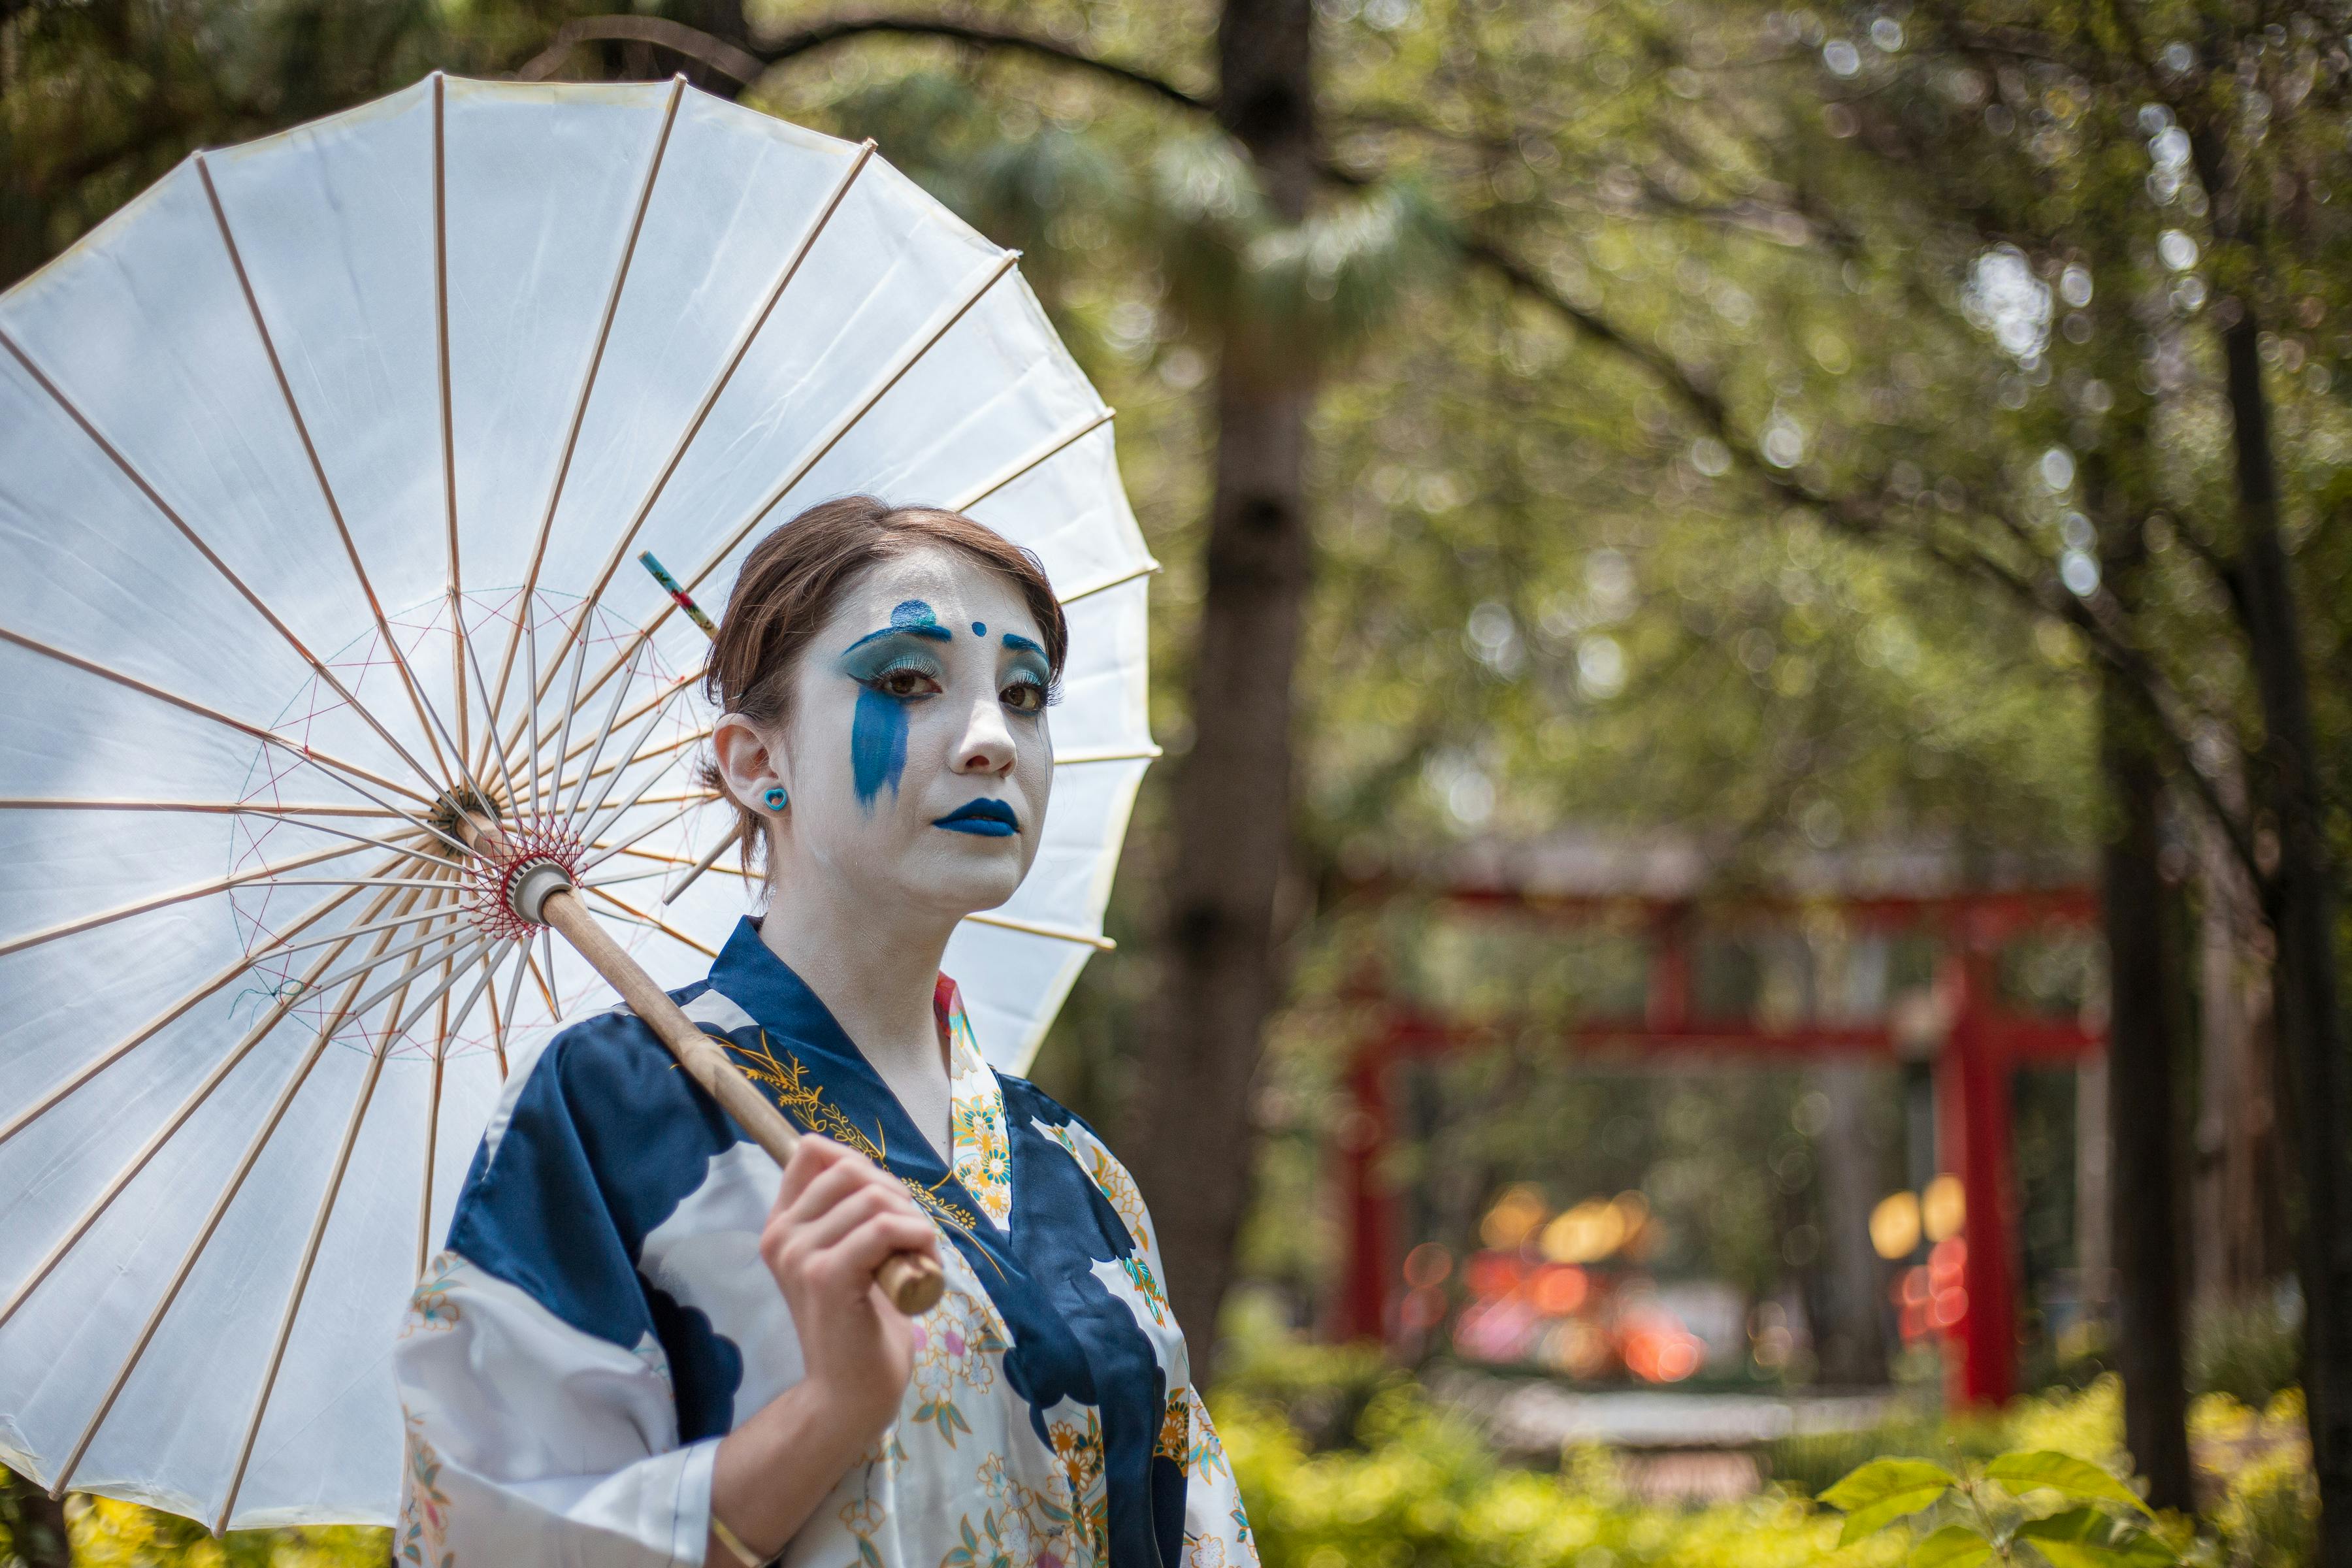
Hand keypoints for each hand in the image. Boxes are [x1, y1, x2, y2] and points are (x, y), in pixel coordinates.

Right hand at [757, 1137, 937, 1442]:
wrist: (848, 1394)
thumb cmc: (859, 1327)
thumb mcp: (849, 1257)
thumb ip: (848, 1215)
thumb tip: (870, 1171)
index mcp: (782, 1227)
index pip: (811, 1152)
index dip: (859, 1163)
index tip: (886, 1203)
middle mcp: (782, 1236)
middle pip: (850, 1169)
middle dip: (896, 1194)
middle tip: (912, 1237)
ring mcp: (800, 1255)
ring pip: (873, 1197)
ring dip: (914, 1222)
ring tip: (919, 1259)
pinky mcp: (827, 1276)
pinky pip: (885, 1227)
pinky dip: (917, 1238)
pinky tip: (923, 1265)